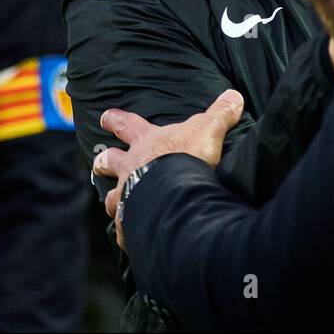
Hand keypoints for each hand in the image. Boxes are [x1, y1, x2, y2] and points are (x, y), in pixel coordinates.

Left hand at [92, 90, 243, 249]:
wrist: (176, 195)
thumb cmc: (187, 157)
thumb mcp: (208, 129)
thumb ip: (220, 113)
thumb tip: (234, 95)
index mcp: (146, 143)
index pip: (127, 125)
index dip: (116, 120)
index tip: (105, 117)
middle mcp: (130, 169)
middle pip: (107, 162)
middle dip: (103, 163)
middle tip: (99, 165)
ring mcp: (127, 197)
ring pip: (112, 199)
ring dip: (114, 201)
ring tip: (116, 207)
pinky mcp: (132, 224)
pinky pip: (127, 230)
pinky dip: (129, 233)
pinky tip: (134, 238)